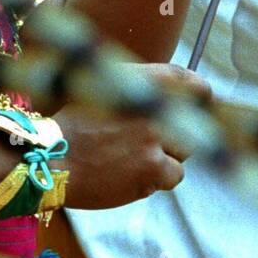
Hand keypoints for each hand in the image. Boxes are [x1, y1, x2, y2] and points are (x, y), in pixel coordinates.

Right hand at [57, 63, 210, 209]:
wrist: (53, 158)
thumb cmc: (74, 128)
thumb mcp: (102, 91)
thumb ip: (136, 91)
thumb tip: (169, 97)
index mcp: (136, 80)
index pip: (185, 79)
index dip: (199, 89)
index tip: (204, 97)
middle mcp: (149, 104)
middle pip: (189, 120)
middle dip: (176, 133)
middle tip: (153, 143)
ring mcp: (153, 136)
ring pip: (183, 150)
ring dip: (166, 156)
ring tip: (133, 160)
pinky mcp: (153, 167)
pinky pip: (174, 174)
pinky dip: (158, 179)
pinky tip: (133, 176)